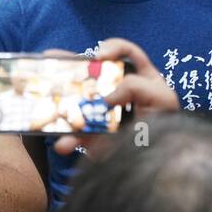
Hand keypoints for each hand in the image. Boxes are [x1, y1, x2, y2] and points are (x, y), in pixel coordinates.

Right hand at [52, 38, 179, 156]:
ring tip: (43, 101)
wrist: (162, 163)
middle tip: (51, 64)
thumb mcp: (161, 99)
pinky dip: (66, 139)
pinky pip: (75, 134)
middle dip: (69, 68)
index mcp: (140, 79)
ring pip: (76, 101)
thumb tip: (106, 97)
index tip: (98, 57)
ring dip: (59, 101)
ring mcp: (104, 113)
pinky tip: (62, 143)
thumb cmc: (168, 127)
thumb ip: (137, 87)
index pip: (126, 53)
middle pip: (91, 73)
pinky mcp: (95, 135)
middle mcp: (119, 92)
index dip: (112, 48)